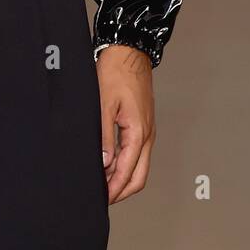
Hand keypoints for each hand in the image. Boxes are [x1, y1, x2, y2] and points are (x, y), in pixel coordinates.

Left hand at [96, 44, 155, 202]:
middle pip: (139, 176)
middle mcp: (147, 135)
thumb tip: (104, 164)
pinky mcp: (143, 124)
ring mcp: (147, 130)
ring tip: (103, 183)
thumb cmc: (116, 73)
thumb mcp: (103, 104)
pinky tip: (109, 163)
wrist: (129, 51)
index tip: (101, 198)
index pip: (128, 172)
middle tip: (102, 197)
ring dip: (123, 178)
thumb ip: (104, 136)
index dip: (114, 189)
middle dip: (122, 191)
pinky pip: (137, 153)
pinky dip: (125, 164)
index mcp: (139, 132)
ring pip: (140, 166)